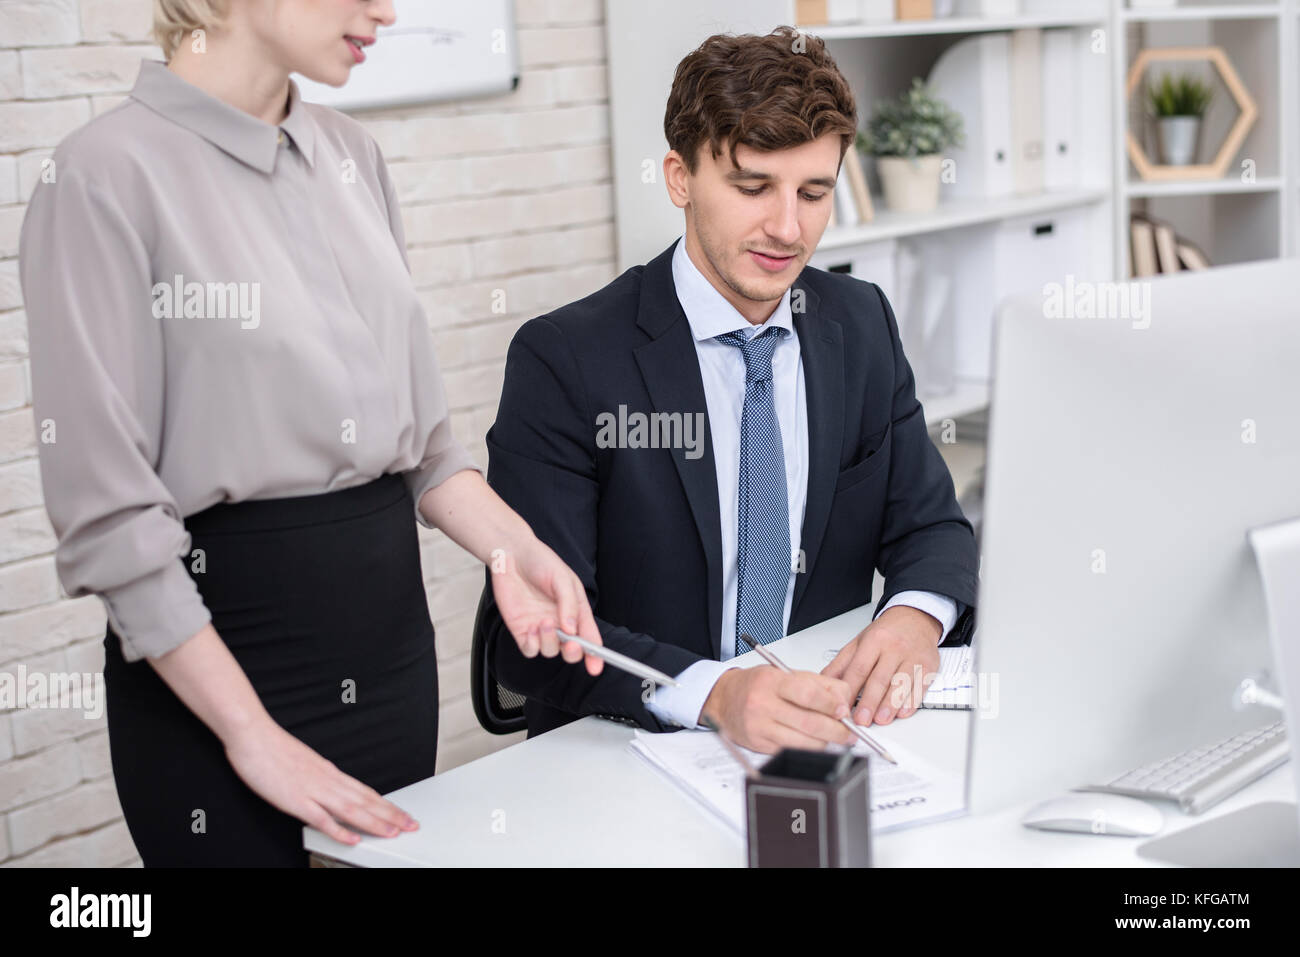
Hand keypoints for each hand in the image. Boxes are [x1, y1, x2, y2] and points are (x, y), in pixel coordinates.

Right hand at [224, 717, 417, 846]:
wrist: (252, 734)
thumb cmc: (273, 748)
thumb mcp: (304, 763)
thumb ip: (318, 778)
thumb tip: (331, 790)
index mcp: (329, 772)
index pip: (365, 791)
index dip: (386, 805)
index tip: (402, 814)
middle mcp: (327, 780)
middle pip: (365, 800)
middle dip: (390, 814)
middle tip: (411, 825)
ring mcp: (313, 790)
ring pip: (351, 809)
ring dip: (374, 822)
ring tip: (394, 832)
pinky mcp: (295, 799)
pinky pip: (321, 818)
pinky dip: (339, 830)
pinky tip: (353, 838)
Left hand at [490, 534, 603, 675]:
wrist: (511, 555)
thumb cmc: (541, 562)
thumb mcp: (563, 578)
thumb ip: (569, 604)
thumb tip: (572, 629)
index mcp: (576, 611)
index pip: (589, 637)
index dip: (595, 654)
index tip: (596, 667)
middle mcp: (560, 623)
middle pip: (572, 650)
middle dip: (574, 652)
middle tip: (571, 644)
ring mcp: (541, 628)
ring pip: (550, 651)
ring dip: (550, 641)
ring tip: (544, 622)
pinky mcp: (521, 630)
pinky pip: (529, 649)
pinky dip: (532, 645)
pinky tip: (531, 629)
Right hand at [700, 666, 854, 753]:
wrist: (724, 699)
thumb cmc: (757, 685)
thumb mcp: (785, 674)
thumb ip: (818, 684)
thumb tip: (845, 700)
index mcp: (772, 682)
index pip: (808, 694)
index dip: (831, 704)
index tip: (844, 710)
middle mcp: (764, 704)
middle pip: (809, 722)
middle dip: (836, 730)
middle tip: (849, 733)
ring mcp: (760, 727)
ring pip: (803, 742)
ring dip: (825, 742)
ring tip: (835, 738)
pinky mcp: (759, 745)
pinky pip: (791, 750)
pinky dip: (808, 748)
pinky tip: (814, 742)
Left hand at [822, 605, 940, 725]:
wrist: (915, 618)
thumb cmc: (886, 633)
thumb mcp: (859, 642)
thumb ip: (841, 664)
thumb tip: (824, 682)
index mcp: (874, 641)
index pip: (859, 668)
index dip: (850, 690)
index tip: (842, 707)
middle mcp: (894, 648)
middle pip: (880, 678)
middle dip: (870, 702)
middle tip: (861, 720)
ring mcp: (913, 657)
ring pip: (901, 684)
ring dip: (891, 705)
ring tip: (881, 720)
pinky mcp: (928, 666)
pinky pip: (920, 686)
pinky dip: (912, 701)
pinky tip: (903, 712)